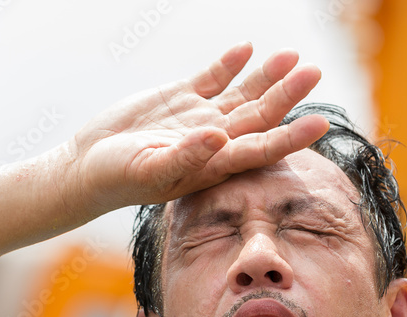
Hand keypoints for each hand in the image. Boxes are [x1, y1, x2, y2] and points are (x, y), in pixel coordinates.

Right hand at [63, 43, 328, 214]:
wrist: (87, 166)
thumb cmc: (117, 178)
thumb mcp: (149, 170)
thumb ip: (185, 156)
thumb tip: (218, 137)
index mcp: (215, 164)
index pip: (262, 148)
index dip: (292, 137)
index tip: (319, 123)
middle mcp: (215, 141)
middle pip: (261, 116)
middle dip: (288, 94)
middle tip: (314, 72)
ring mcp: (200, 117)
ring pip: (243, 94)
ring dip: (267, 76)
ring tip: (292, 56)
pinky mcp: (180, 98)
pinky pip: (212, 78)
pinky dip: (230, 64)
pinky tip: (248, 48)